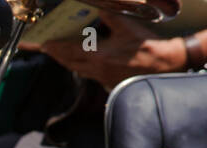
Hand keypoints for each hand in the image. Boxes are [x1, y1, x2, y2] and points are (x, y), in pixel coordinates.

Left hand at [19, 11, 187, 89]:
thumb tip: (101, 6)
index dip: (53, 48)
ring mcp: (102, 78)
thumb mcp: (128, 26)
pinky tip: (82, 61)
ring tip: (58, 53)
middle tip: (45, 47)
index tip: (42, 44)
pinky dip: (81, 66)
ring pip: (78, 69)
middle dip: (56, 54)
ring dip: (67, 61)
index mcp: (98, 56)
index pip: (68, 52)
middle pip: (69, 62)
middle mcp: (96, 69)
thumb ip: (111, 16)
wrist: (165, 66)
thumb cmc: (147, 47)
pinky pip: (89, 74)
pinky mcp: (109, 82)